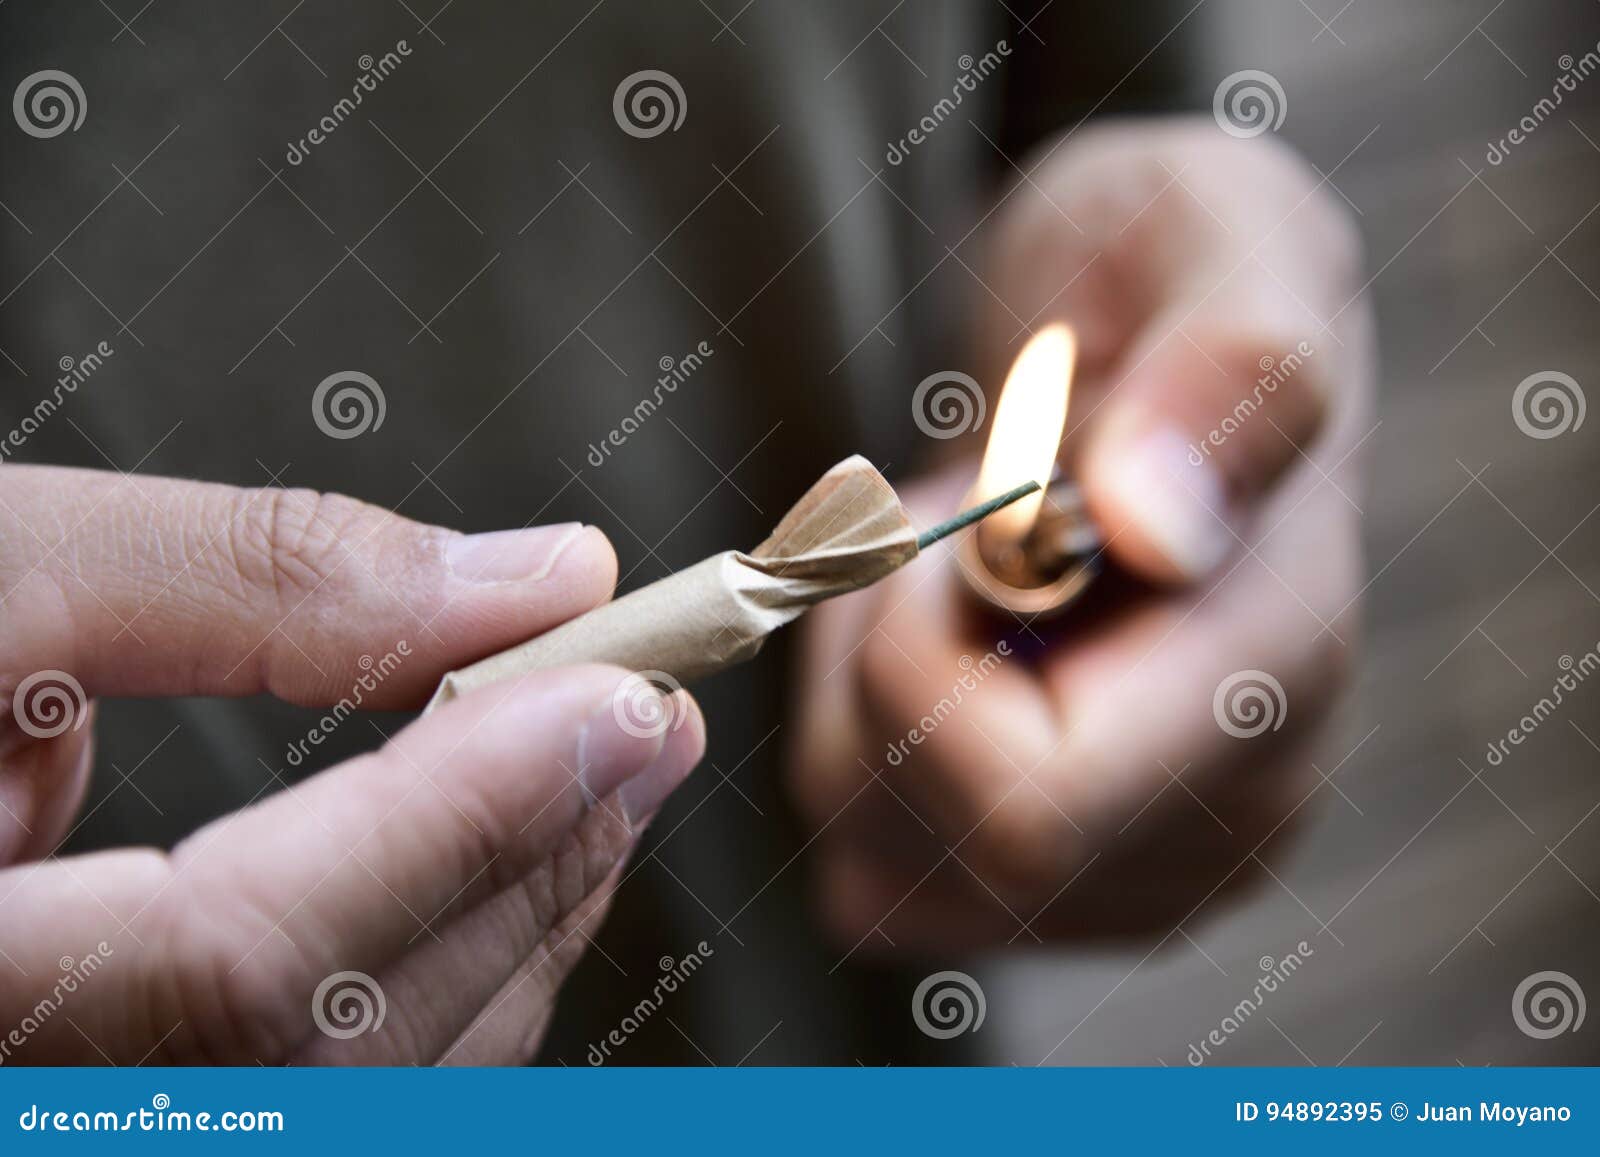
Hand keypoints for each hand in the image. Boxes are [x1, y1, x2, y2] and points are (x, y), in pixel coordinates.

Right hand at [0, 466, 703, 1062]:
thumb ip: (245, 578)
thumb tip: (522, 576)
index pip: (248, 964)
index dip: (463, 821)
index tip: (622, 689)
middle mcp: (29, 1100)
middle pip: (331, 1048)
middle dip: (527, 865)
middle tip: (653, 718)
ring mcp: (76, 1107)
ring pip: (353, 1097)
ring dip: (509, 920)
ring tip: (606, 773)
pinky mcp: (114, 1086)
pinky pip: (316, 1085)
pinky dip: (436, 967)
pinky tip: (500, 859)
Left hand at [791, 120, 1373, 950]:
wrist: (1145, 339)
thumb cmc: (1179, 273)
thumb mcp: (1222, 235)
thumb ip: (1223, 375)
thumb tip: (1158, 526)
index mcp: (1276, 674)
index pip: (1035, 803)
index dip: (923, 660)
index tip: (956, 508)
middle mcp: (1229, 814)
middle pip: (941, 842)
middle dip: (881, 665)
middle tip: (944, 524)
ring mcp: (1138, 872)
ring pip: (879, 863)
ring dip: (859, 694)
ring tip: (954, 570)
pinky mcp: (1048, 891)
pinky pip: (867, 876)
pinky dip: (857, 750)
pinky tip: (939, 647)